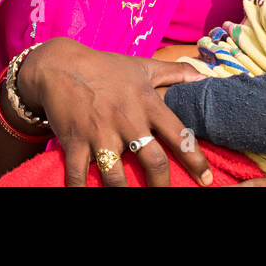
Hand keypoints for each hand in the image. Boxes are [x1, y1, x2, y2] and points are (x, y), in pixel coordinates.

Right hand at [17, 37, 213, 186]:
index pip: (178, 134)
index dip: (195, 159)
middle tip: (168, 197)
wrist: (60, 64)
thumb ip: (175, 73)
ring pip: (116, 176)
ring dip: (124, 194)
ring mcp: (99, 132)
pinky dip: (81, 190)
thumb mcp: (142, 66)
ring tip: (132, 201)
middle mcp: (126, 120)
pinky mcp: (74, 141)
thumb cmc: (106, 67)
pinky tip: (86, 196)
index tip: (206, 179)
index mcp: (146, 102)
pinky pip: (78, 175)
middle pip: (153, 162)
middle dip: (163, 186)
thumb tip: (204, 78)